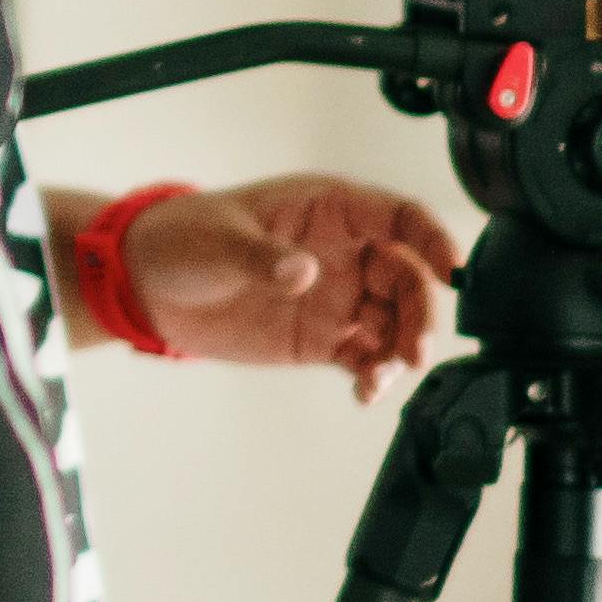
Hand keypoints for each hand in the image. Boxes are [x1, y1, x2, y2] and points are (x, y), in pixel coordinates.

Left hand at [109, 173, 458, 395]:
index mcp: (329, 209)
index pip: (400, 217)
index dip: (432, 239)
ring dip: (401, 350)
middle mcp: (345, 253)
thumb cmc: (184, 238)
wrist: (149, 285)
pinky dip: (374, 376)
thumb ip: (263, 258)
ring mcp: (336, 298)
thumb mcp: (220, 240)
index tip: (452, 268)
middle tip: (414, 350)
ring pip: (393, 323)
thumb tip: (305, 272)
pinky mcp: (320, 339)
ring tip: (384, 376)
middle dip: (421, 313)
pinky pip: (363, 358)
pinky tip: (367, 391)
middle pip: (407, 278)